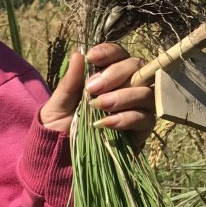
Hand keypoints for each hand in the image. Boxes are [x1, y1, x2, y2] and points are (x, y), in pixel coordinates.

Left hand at [40, 43, 155, 147]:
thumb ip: (70, 81)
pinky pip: (146, 118)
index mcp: (109, 75)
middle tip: (92, 88)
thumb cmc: (61, 123)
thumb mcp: (59, 102)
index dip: (109, 52)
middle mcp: (128, 87)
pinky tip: (106, 123)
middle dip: (115, 74)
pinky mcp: (142, 129)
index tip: (92, 57)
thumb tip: (78, 54)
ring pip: (145, 92)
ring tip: (98, 106)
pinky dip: (126, 118)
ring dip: (122, 96)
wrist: (61, 154)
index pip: (119, 54)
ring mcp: (138, 107)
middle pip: (137, 67)